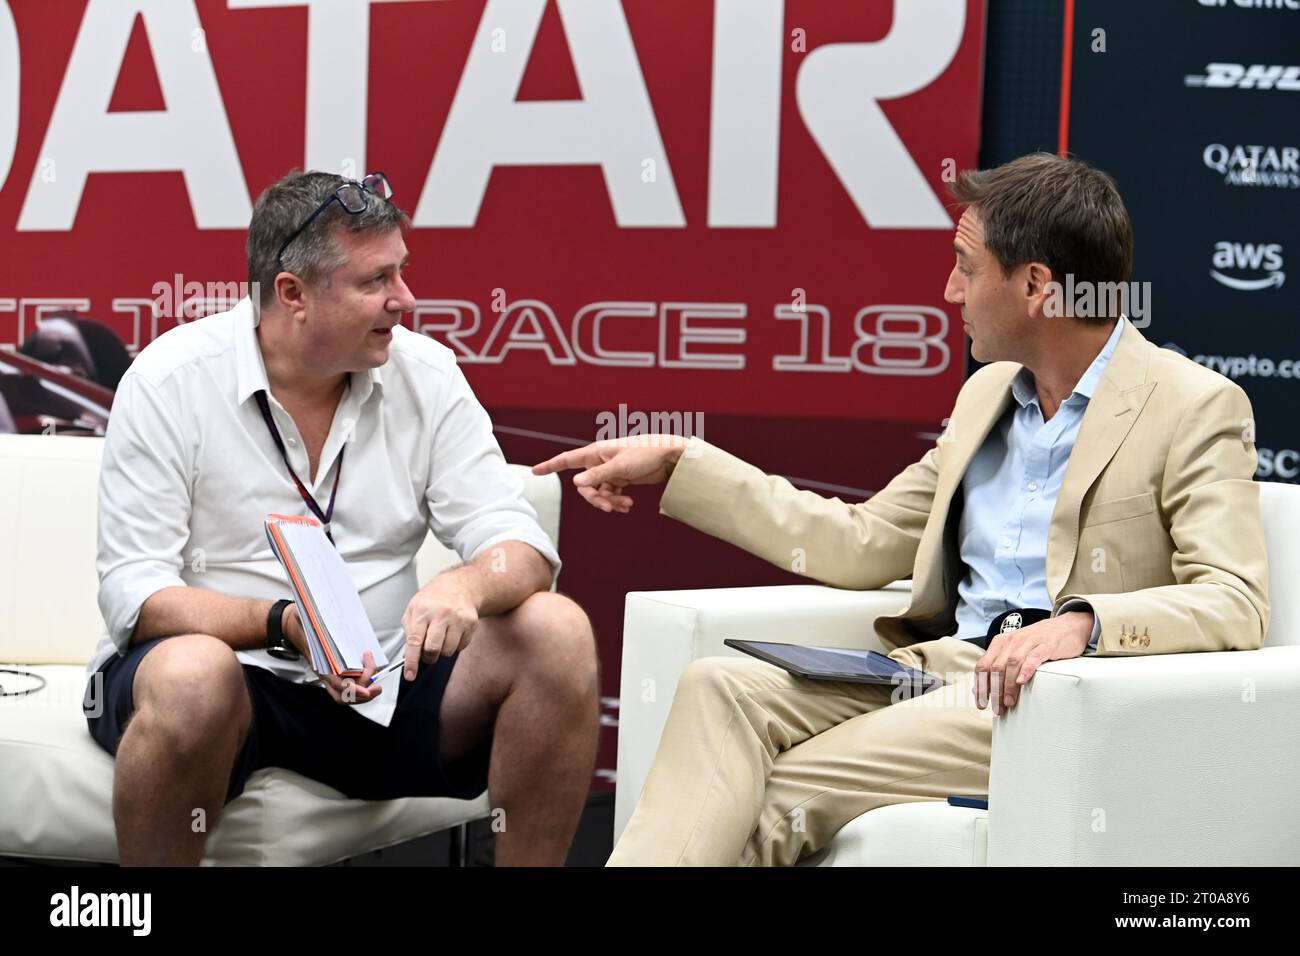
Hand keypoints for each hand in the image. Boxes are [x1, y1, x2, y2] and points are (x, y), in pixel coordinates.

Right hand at [285, 605, 382, 704]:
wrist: (292, 628)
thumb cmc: (301, 624)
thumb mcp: (304, 618)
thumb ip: (309, 618)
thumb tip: (310, 612)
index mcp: (319, 664)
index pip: (337, 684)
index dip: (352, 689)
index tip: (365, 690)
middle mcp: (325, 673)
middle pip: (344, 696)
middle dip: (363, 695)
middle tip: (377, 687)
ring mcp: (330, 674)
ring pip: (347, 694)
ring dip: (364, 693)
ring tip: (377, 685)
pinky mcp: (335, 672)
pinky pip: (350, 685)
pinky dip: (362, 685)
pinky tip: (371, 677)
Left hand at [401, 575, 479, 679]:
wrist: (460, 586)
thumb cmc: (433, 599)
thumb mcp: (414, 608)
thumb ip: (409, 631)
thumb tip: (408, 656)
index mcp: (423, 610)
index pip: (415, 641)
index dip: (412, 661)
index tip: (410, 675)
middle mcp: (441, 614)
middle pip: (433, 649)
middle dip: (428, 657)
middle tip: (427, 652)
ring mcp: (458, 619)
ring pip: (448, 651)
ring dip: (442, 651)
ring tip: (441, 638)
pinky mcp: (471, 623)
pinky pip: (461, 647)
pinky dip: (454, 645)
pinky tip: (452, 632)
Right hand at [532, 435, 688, 513]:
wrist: (669, 457)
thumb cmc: (645, 454)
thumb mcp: (620, 466)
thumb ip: (597, 475)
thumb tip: (576, 483)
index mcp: (595, 453)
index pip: (567, 460)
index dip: (550, 466)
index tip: (534, 471)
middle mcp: (599, 462)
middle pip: (585, 486)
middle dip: (596, 499)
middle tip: (610, 507)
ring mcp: (609, 472)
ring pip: (599, 493)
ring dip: (610, 501)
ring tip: (626, 505)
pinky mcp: (620, 480)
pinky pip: (611, 494)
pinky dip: (618, 501)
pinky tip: (628, 505)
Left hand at [973, 611, 1091, 715]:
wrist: (1067, 626)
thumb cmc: (1038, 642)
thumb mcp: (1015, 650)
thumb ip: (999, 665)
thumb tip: (982, 688)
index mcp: (1000, 642)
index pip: (983, 666)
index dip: (980, 686)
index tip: (981, 704)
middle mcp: (1011, 640)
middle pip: (996, 668)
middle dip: (994, 691)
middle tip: (997, 708)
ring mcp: (1028, 641)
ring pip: (1012, 664)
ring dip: (1008, 686)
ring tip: (1009, 702)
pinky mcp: (1046, 645)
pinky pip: (1033, 657)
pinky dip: (1025, 670)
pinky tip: (1021, 682)